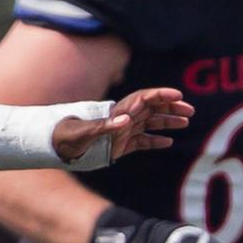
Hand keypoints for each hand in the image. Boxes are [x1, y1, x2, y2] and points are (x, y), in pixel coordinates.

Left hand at [52, 87, 192, 169]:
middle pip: (150, 108)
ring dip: (167, 121)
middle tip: (190, 110)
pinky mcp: (118, 146)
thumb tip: (127, 120)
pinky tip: (168, 143)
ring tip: (185, 122)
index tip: (178, 95)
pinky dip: (155, 141)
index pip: (142, 99)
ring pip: (149, 123)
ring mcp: (120, 132)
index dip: (161, 95)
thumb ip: (103, 126)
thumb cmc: (63, 138)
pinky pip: (141, 141)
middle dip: (170, 106)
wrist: (52, 147)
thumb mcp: (81, 133)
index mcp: (115, 113)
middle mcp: (120, 119)